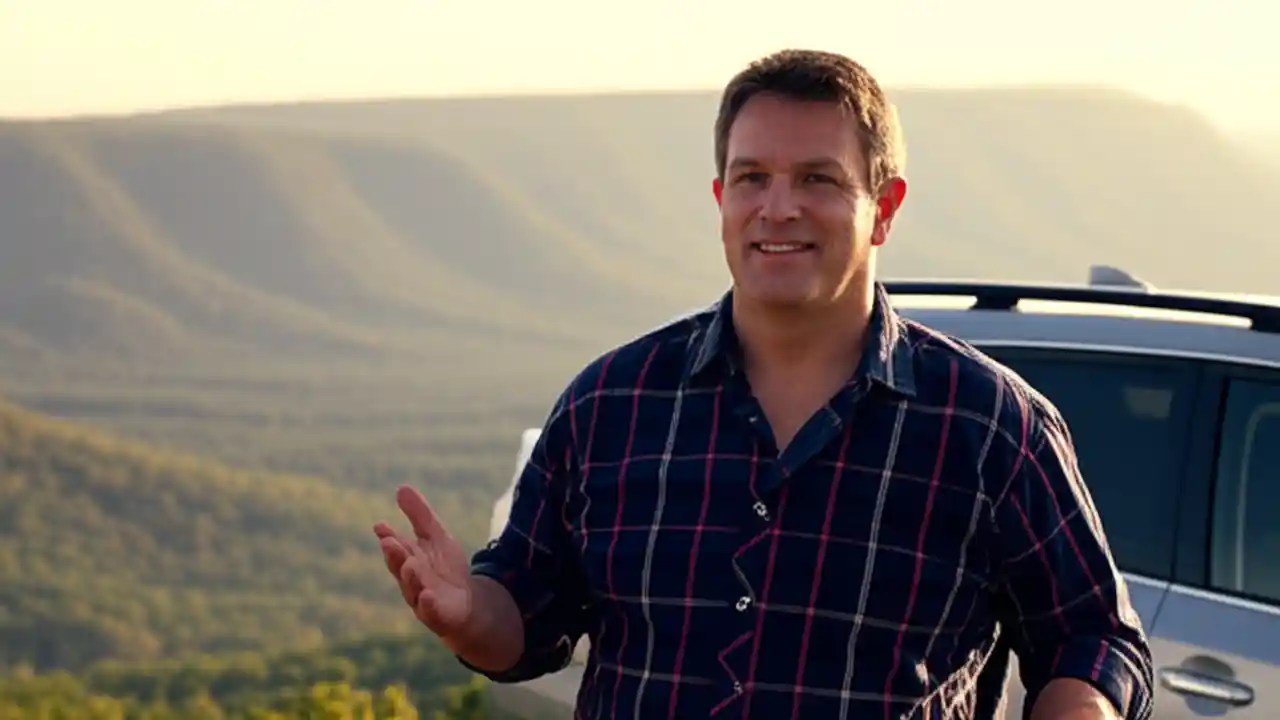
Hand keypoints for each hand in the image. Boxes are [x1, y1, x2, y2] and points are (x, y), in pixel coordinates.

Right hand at [374, 485, 473, 640]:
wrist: (467, 603)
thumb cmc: (445, 569)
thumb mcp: (436, 537)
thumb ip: (419, 515)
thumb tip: (401, 487)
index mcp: (409, 560)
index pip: (396, 547)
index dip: (389, 537)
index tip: (381, 526)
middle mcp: (411, 580)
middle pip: (400, 568)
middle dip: (394, 556)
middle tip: (389, 542)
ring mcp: (422, 599)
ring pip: (412, 589)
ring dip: (409, 578)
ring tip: (410, 564)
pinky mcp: (438, 616)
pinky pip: (430, 612)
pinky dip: (427, 605)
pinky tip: (427, 596)